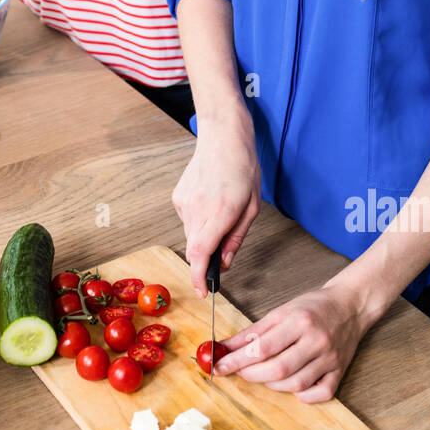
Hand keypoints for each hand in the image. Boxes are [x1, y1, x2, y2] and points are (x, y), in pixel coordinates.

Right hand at [171, 108, 261, 295]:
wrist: (222, 137)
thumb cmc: (243, 168)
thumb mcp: (251, 207)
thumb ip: (236, 238)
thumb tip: (224, 262)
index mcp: (220, 212)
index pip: (200, 254)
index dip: (199, 277)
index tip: (203, 291)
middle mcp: (197, 209)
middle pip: (195, 249)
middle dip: (206, 258)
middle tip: (223, 251)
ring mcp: (184, 203)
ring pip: (191, 235)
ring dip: (204, 236)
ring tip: (221, 213)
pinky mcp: (178, 197)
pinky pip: (187, 220)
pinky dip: (198, 221)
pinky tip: (210, 202)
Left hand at [214, 282, 367, 401]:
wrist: (351, 306)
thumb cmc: (313, 307)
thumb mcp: (280, 312)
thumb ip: (252, 332)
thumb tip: (224, 347)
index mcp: (299, 322)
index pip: (263, 347)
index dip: (238, 360)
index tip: (219, 366)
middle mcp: (317, 341)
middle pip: (279, 369)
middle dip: (252, 374)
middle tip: (239, 371)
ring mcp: (330, 359)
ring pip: (296, 384)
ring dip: (272, 385)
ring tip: (263, 375)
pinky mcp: (340, 371)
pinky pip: (321, 393)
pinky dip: (302, 395)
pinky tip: (291, 386)